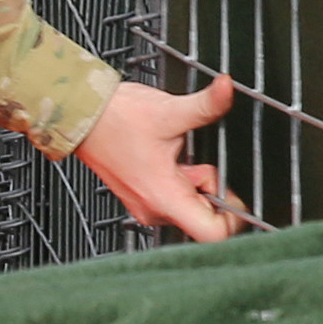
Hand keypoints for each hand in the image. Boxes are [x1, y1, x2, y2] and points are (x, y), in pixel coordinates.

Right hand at [77, 74, 242, 241]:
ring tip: (179, 153)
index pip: (212, 235)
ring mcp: (148, 204)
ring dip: (196, 179)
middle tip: (197, 160)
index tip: (239, 195)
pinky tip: (171, 156)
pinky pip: (176, 196)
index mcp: (163, 199)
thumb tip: (227, 89)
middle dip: (212, 186)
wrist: (84, 115)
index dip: (234, 219)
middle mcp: (155, 209)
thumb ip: (206, 104)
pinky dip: (183, 178)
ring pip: (191, 204)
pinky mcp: (144, 195)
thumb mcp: (170, 111)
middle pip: (205, 217)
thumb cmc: (116, 119)